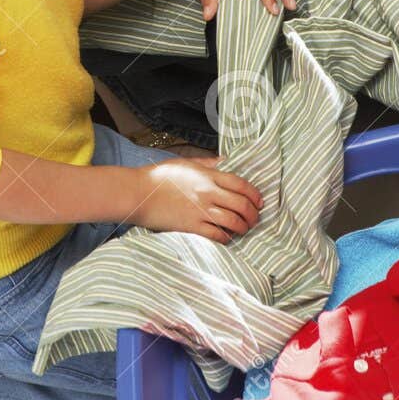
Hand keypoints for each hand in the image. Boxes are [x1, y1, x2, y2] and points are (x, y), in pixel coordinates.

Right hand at [134, 157, 262, 242]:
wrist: (139, 193)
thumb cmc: (160, 176)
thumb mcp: (186, 163)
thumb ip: (208, 163)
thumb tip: (226, 162)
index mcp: (207, 176)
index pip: (240, 184)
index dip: (254, 194)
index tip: (259, 200)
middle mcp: (207, 193)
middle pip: (241, 204)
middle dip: (253, 213)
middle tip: (255, 217)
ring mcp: (200, 211)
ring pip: (233, 222)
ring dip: (243, 227)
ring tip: (244, 228)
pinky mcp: (192, 226)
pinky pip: (217, 235)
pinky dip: (226, 238)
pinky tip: (228, 237)